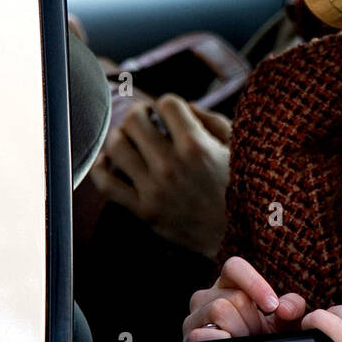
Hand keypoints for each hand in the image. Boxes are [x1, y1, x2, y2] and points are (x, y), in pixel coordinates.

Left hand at [89, 93, 230, 257]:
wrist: (238, 236)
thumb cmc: (241, 189)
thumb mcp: (237, 148)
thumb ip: (211, 120)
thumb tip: (184, 107)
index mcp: (197, 146)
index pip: (166, 104)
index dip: (168, 105)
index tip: (171, 114)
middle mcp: (171, 165)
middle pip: (134, 120)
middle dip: (139, 113)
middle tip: (145, 119)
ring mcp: (154, 189)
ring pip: (117, 146)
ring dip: (121, 135)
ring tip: (130, 138)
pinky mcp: (143, 210)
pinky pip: (107, 183)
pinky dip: (101, 167)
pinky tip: (108, 161)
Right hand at [183, 256, 307, 341]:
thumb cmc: (264, 340)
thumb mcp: (284, 323)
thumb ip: (292, 308)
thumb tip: (283, 308)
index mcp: (228, 285)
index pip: (234, 266)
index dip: (254, 283)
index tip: (272, 306)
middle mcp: (205, 297)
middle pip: (233, 296)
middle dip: (252, 320)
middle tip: (254, 335)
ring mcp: (193, 318)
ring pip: (219, 309)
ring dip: (239, 331)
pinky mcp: (186, 339)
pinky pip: (202, 333)